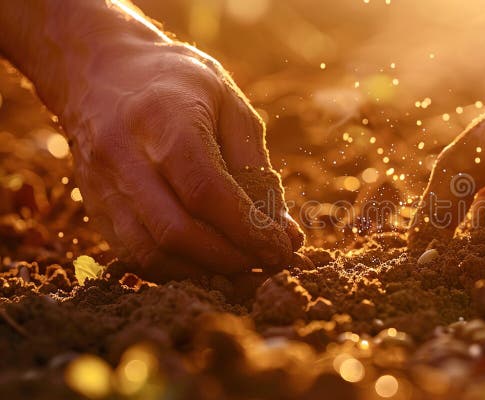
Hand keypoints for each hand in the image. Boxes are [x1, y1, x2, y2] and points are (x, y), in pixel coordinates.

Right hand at [64, 42, 303, 280]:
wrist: (98, 70)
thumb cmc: (178, 84)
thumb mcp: (229, 105)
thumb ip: (256, 167)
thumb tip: (284, 232)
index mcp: (162, 118)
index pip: (206, 191)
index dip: (247, 229)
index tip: (280, 249)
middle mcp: (124, 154)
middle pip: (176, 230)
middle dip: (230, 258)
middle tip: (266, 263)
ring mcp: (102, 184)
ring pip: (151, 251)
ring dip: (204, 271)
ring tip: (242, 267)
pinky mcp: (94, 206)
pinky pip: (134, 254)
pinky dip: (176, 268)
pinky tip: (207, 262)